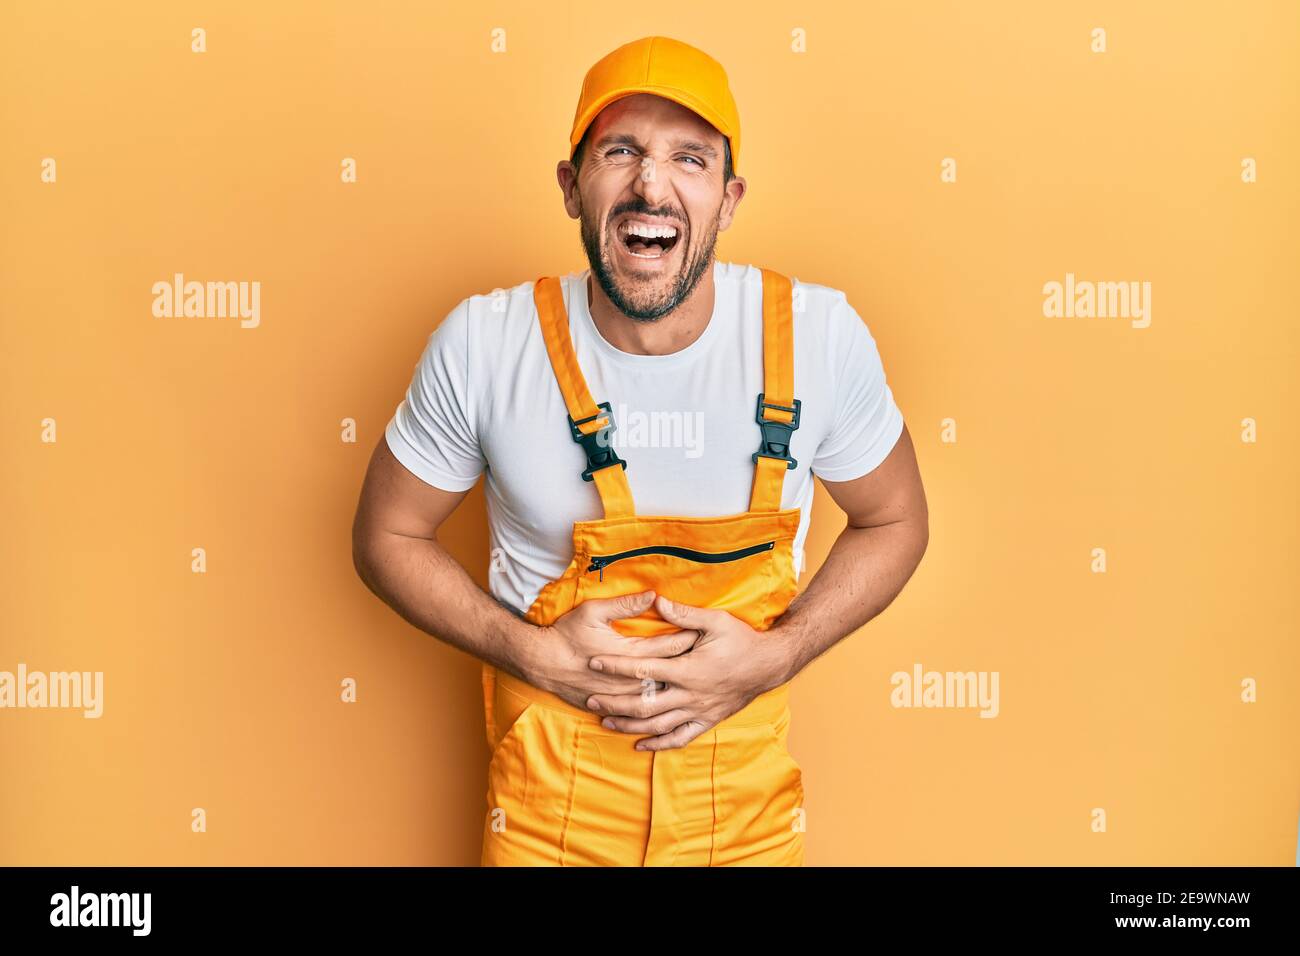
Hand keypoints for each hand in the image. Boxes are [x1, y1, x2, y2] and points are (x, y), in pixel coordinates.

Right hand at [528, 590, 699, 712]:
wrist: (542, 663)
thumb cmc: (567, 634)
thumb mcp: (593, 612)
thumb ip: (626, 605)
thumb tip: (653, 595)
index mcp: (630, 653)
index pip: (669, 645)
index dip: (689, 637)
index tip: (706, 632)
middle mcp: (630, 678)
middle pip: (671, 673)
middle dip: (691, 665)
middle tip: (713, 659)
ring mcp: (622, 695)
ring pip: (660, 696)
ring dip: (679, 689)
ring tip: (700, 684)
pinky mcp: (613, 705)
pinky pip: (642, 713)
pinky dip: (660, 710)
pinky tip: (673, 707)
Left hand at [583, 594, 791, 750]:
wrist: (770, 665)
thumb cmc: (742, 640)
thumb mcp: (716, 621)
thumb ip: (684, 614)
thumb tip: (656, 600)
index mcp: (688, 669)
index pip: (643, 668)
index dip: (616, 665)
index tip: (595, 662)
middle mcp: (690, 695)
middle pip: (643, 703)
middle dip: (614, 701)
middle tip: (591, 698)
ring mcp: (698, 711)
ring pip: (657, 724)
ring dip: (629, 724)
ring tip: (605, 720)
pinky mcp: (707, 720)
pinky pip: (679, 738)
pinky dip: (658, 743)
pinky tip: (640, 744)